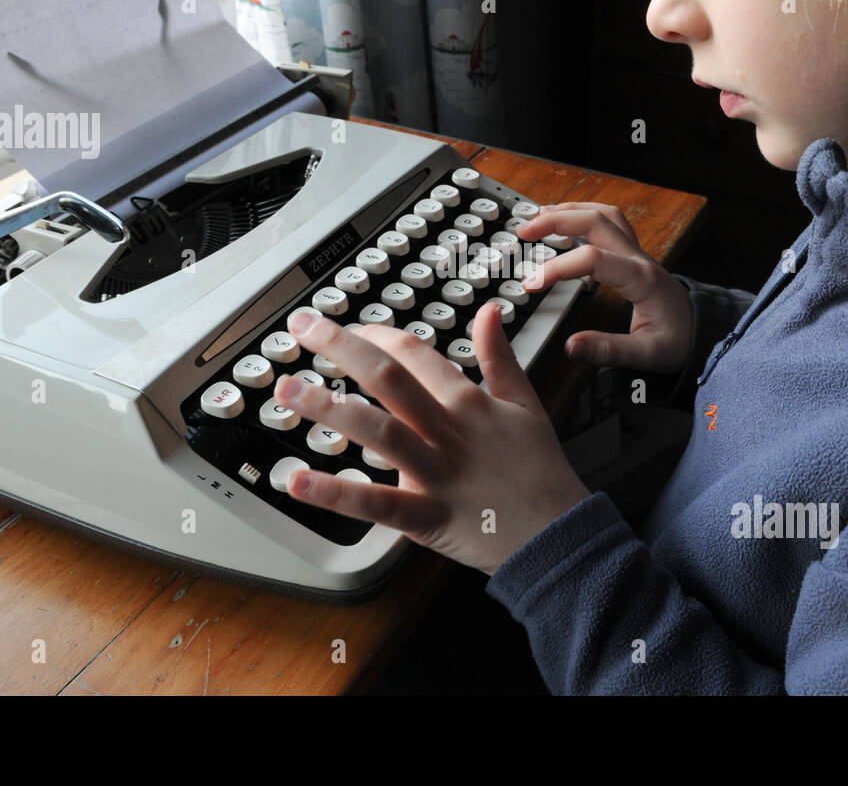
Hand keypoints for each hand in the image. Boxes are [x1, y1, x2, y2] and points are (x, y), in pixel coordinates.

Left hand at [272, 303, 591, 576]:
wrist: (559, 535)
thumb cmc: (541, 472)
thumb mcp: (526, 404)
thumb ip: (500, 357)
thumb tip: (489, 311)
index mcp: (470, 402)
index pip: (415, 354)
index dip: (376, 334)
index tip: (349, 328)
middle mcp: (449, 431)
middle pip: (389, 378)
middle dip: (340, 347)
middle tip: (302, 327)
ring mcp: (436, 474)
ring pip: (377, 432)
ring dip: (327, 408)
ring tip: (288, 391)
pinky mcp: (427, 518)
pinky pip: (376, 503)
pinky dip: (335, 493)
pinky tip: (298, 480)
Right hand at [518, 202, 691, 372]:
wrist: (705, 330)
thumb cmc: (679, 340)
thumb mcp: (646, 354)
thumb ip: (607, 351)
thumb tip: (571, 347)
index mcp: (641, 278)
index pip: (592, 259)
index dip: (558, 267)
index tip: (532, 283)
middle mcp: (638, 257)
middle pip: (595, 220)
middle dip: (556, 221)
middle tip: (524, 232)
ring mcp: (637, 252)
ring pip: (603, 214)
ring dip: (569, 211)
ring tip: (538, 217)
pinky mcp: (633, 254)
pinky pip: (608, 222)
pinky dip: (583, 215)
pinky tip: (565, 221)